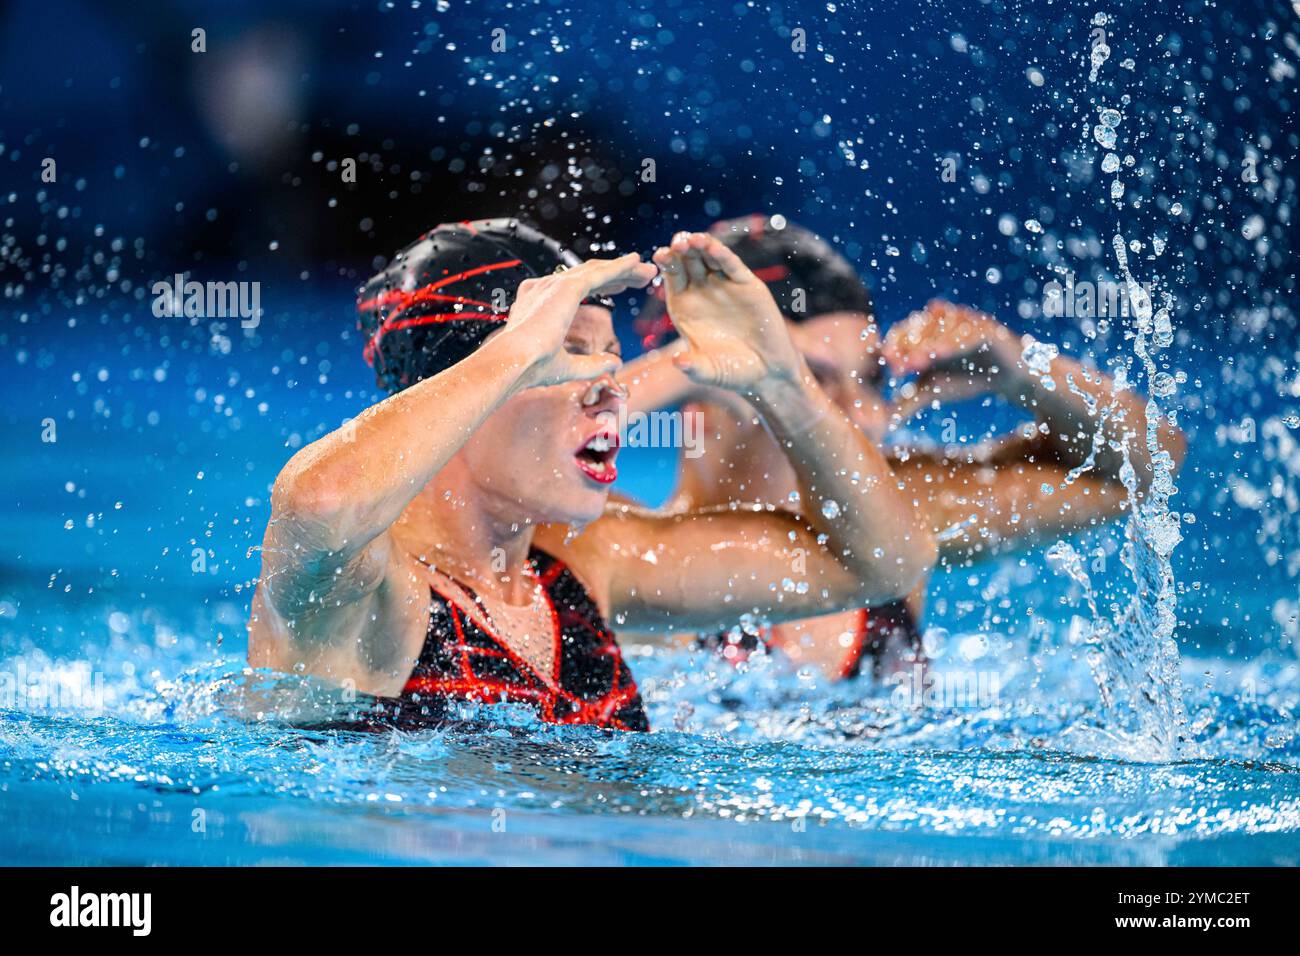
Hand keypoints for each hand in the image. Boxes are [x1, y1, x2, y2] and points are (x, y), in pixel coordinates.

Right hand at [502, 253, 655, 388]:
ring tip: (648, 271)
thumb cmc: (530, 369)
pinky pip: (601, 272)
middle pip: (589, 274)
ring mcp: (555, 284)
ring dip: (625, 269)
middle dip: (618, 274)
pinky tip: (637, 262)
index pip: (576, 287)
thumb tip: (615, 363)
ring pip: (598, 270)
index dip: (603, 285)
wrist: (513, 362)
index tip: (622, 288)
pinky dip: (621, 266)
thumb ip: (592, 365)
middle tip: (642, 276)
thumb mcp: (567, 368)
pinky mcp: (568, 287)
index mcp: (539, 303)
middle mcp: (545, 288)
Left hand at [652, 232, 802, 393]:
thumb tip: (677, 362)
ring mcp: (724, 285)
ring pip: (708, 258)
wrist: (766, 371)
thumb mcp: (709, 372)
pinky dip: (723, 255)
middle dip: (681, 251)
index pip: (672, 279)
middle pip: (687, 263)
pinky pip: (732, 266)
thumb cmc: (733, 373)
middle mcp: (702, 292)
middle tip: (676, 243)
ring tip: (692, 239)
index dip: (666, 266)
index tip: (660, 256)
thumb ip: (693, 368)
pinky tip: (713, 247)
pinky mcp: (746, 285)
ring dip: (700, 246)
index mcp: (685, 307)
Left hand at [882, 300, 1023, 417]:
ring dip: (926, 344)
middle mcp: (944, 322)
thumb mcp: (934, 391)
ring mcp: (965, 321)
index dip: (896, 348)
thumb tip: (887, 423)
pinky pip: (966, 333)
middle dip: (907, 346)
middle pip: (919, 328)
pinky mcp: (985, 327)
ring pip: (941, 329)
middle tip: (897, 363)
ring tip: (915, 360)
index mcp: (927, 333)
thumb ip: (910, 402)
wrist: (1009, 378)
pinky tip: (940, 352)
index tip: (889, 366)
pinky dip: (953, 342)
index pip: (904, 333)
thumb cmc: (968, 379)